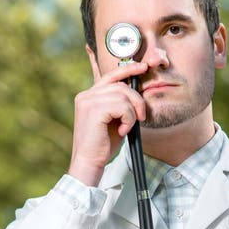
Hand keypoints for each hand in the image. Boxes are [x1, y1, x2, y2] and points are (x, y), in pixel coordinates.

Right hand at [68, 59, 148, 186]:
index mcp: (89, 96)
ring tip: (127, 127)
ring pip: (123, 95)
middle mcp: (86, 95)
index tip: (142, 66)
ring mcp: (88, 101)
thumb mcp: (114, 120)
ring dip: (132, 113)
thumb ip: (120, 105)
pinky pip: (122, 106)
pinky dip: (128, 119)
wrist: (89, 161)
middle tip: (141, 117)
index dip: (127, 68)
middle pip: (121, 85)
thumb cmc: (103, 144)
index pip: (110, 75)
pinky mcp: (93, 110)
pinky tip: (122, 130)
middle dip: (137, 100)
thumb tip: (136, 93)